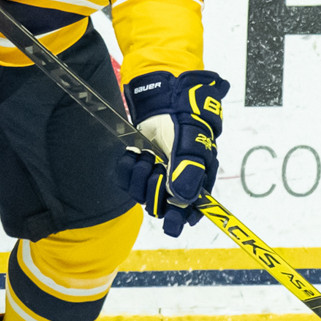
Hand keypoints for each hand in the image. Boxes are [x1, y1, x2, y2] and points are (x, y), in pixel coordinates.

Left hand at [114, 70, 227, 236]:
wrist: (164, 96)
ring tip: (147, 156)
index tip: (172, 224)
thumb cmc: (186, 118)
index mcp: (195, 181)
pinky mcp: (136, 166)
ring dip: (141, 175)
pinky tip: (135, 154)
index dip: (179, 219)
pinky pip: (125, 180)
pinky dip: (126, 168)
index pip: (188, 211)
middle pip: (160, 206)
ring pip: (140, 195)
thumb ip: (188, 171)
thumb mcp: (191, 142)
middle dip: (155, 189)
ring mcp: (154, 175)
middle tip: (157, 169)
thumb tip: (183, 200)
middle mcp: (174, 182)